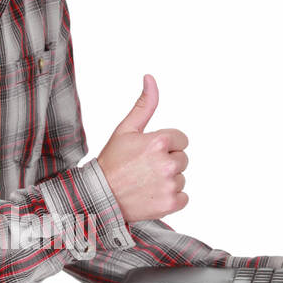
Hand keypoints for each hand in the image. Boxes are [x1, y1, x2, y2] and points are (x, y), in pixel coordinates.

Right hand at [96, 75, 188, 223]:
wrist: (99, 197)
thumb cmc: (111, 162)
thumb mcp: (125, 129)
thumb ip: (144, 105)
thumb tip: (150, 78)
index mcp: (158, 141)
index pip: (182, 139)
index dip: (166, 145)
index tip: (149, 153)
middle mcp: (166, 163)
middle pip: (183, 159)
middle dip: (167, 162)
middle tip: (144, 169)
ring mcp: (169, 184)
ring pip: (181, 178)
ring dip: (168, 181)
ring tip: (145, 183)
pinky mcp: (170, 203)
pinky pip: (183, 197)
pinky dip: (171, 198)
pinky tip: (152, 195)